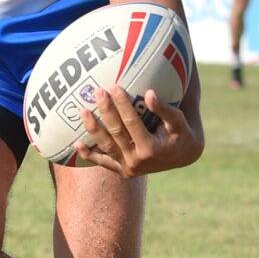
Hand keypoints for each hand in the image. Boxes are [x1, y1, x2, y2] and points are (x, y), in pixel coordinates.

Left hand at [74, 83, 203, 176]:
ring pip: (105, 147)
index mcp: (151, 148)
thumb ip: (164, 109)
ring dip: (93, 129)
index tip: (114, 87)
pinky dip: (89, 155)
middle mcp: (137, 161)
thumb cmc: (180, 133)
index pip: (132, 122)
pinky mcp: (122, 170)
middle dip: (106, 111)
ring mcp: (127, 168)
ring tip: (83, 111)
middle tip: (97, 91)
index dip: (123, 104)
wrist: (181, 157)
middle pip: (116, 132)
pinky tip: (77, 144)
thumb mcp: (177, 122)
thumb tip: (149, 94)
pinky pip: (103, 162)